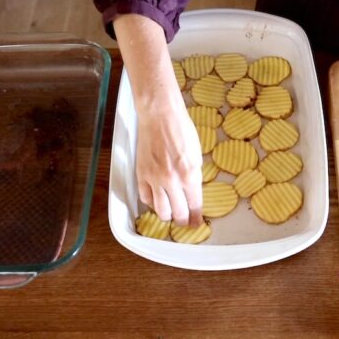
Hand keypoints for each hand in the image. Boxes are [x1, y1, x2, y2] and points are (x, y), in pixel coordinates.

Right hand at [113, 13, 202, 225]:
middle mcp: (172, 181)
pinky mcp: (141, 174)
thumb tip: (192, 192)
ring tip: (170, 213)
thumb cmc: (182, 130)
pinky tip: (156, 199)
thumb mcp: (196, 154)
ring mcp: (154, 179)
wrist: (160, 115)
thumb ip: (193, 175)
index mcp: (190, 175)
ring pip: (160, 210)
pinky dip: (151, 202)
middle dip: (183, 220)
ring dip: (166, 215)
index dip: (196, 217)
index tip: (197, 224)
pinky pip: (145, 198)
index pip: (194, 205)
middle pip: (177, 213)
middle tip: (185, 221)